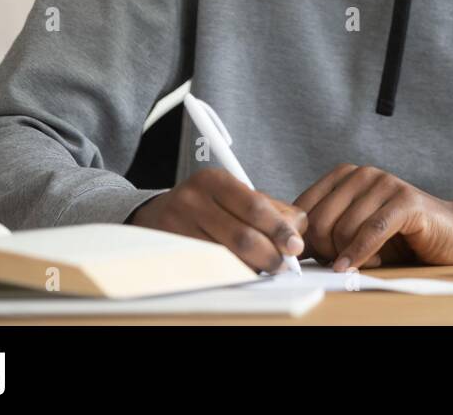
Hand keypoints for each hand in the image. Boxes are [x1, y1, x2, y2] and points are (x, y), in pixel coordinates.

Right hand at [127, 168, 307, 273]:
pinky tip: (244, 269)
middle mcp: (193, 200)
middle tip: (285, 264)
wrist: (155, 213)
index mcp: (214, 179)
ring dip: (254, 266)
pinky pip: (212, 269)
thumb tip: (297, 228)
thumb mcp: (234, 193)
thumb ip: (269, 207)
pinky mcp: (172, 251)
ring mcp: (178, 227)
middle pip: (242, 236)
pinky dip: (234, 272)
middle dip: (271, 254)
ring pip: (228, 257)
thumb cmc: (206, 203)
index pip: (254, 206)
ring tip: (266, 266)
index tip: (295, 244)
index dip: (279, 228)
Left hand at [293, 164, 452, 270]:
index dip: (305, 240)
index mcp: (345, 176)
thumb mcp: (353, 231)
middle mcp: (363, 174)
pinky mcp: (405, 200)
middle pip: (321, 220)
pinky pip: (372, 231)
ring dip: (350, 255)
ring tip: (366, 260)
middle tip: (341, 263)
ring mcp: (385, 183)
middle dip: (325, 250)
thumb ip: (326, 232)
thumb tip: (292, 248)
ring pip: (344, 228)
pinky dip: (361, 253)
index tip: (313, 258)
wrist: (448, 233)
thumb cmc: (398, 235)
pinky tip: (358, 266)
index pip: (304, 209)